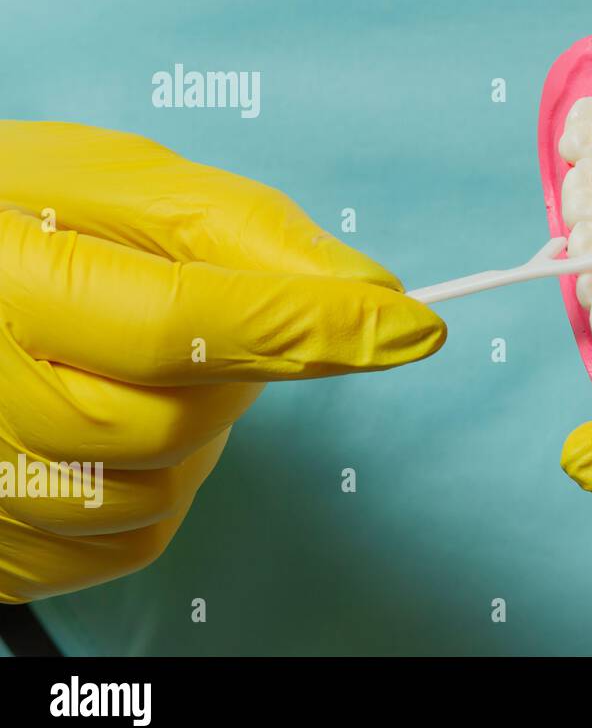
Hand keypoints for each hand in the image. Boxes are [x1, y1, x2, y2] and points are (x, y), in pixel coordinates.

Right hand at [0, 122, 443, 601]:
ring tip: (145, 361)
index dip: (311, 329)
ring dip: (199, 430)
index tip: (414, 326)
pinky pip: (131, 539)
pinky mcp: (4, 542)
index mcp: (5, 278)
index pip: (181, 325)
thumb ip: (244, 230)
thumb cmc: (28, 212)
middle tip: (215, 316)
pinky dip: (162, 482)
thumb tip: (371, 288)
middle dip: (236, 372)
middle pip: (174, 421)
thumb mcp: (125, 185)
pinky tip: (125, 413)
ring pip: (159, 492)